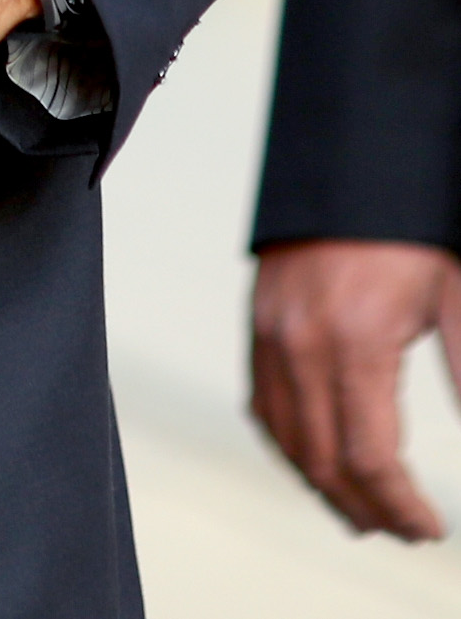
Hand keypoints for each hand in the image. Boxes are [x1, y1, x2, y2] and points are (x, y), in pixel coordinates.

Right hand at [251, 238, 460, 538]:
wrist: (351, 166)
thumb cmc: (411, 231)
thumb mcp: (457, 303)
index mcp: (353, 341)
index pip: (369, 458)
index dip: (402, 508)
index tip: (431, 530)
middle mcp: (299, 343)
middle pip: (321, 460)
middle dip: (365, 509)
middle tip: (404, 531)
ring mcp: (269, 333)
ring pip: (285, 440)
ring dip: (323, 488)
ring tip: (363, 515)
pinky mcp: (257, 323)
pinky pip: (263, 405)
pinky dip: (289, 447)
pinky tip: (318, 462)